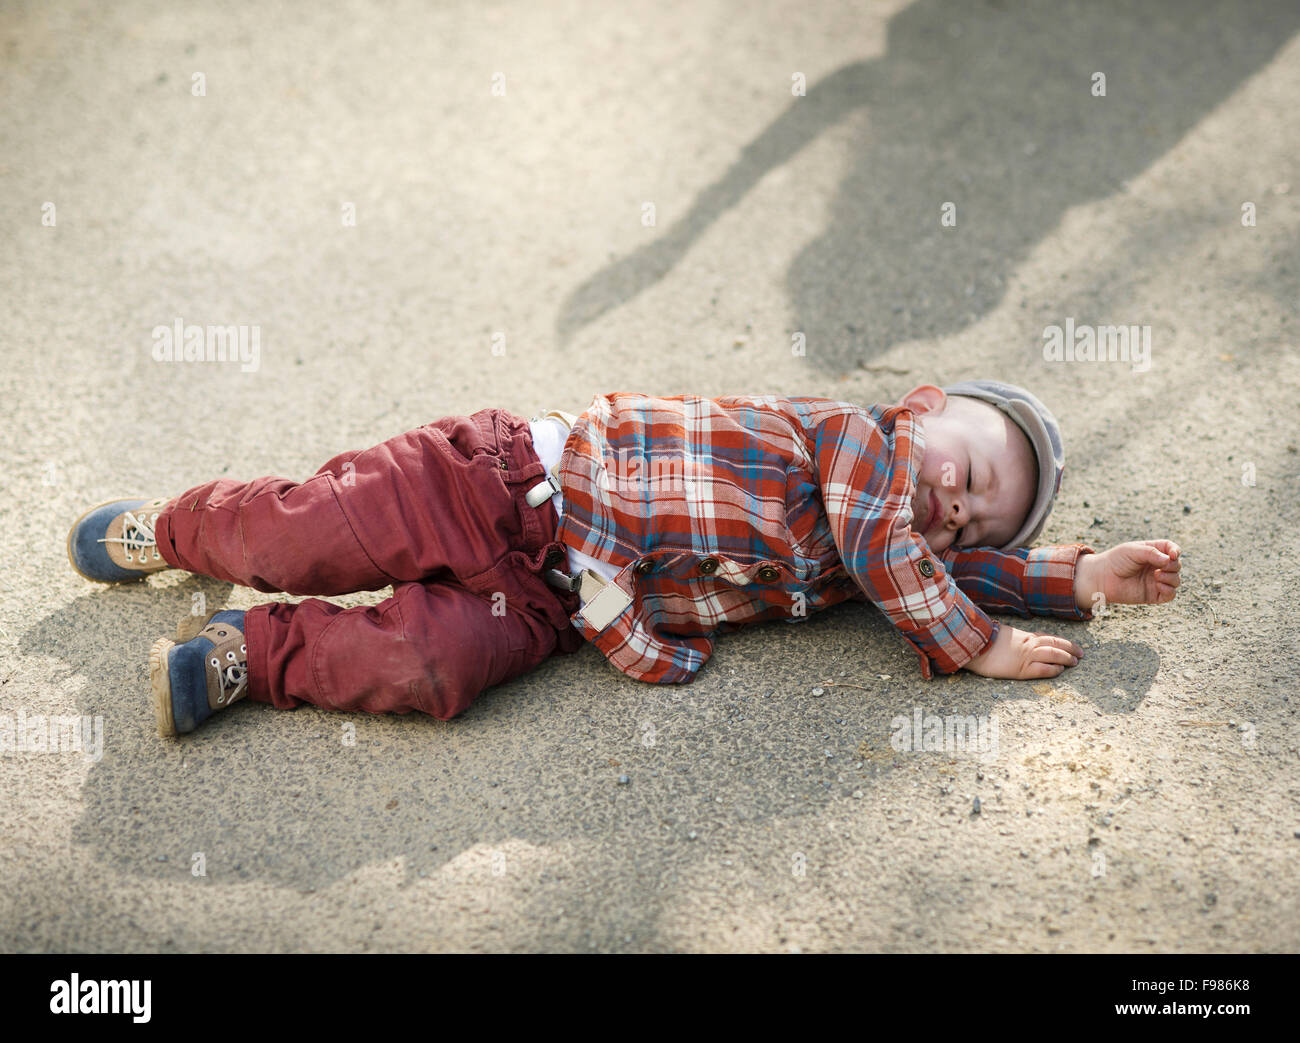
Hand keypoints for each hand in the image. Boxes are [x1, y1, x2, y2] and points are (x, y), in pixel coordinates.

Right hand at [964, 624, 1082, 679]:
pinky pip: (1043, 669)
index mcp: (1024, 636)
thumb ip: (1013, 638)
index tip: (1072, 645)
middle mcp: (1028, 644)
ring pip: (1053, 654)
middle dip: (1070, 648)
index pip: (1048, 637)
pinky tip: (1060, 670)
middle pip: (1055, 644)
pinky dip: (1053, 669)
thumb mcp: (1002, 636)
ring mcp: (1026, 656)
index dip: (1063, 641)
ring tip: (1075, 662)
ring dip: (1066, 658)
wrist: (974, 647)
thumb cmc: (984, 642)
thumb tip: (1014, 640)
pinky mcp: (1021, 669)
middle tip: (1081, 653)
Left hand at [1075, 540, 1181, 611]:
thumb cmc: (1116, 561)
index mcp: (1154, 552)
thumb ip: (1151, 553)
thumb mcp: (1133, 551)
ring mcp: (1156, 581)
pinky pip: (1170, 595)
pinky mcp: (1153, 594)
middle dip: (1173, 565)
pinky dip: (1169, 590)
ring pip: (1175, 580)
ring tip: (1156, 575)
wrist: (1102, 578)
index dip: (1175, 551)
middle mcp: (1157, 566)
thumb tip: (1169, 560)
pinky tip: (1159, 585)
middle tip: (1161, 567)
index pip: (1172, 549)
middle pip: (1176, 565)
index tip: (1173, 555)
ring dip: (1171, 577)